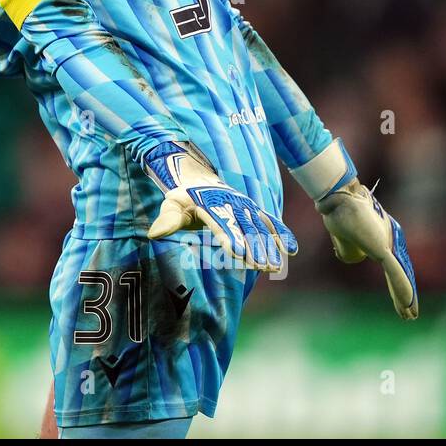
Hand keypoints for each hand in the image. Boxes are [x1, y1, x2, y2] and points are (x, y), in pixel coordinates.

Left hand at [144, 142, 297, 272]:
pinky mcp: (254, 210)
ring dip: (268, 246)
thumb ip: (167, 219)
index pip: (221, 223)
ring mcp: (245, 206)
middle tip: (261, 266)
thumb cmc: (183, 198)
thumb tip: (154, 234)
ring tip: (274, 267)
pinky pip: (270, 221)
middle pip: (244, 227)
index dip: (230, 238)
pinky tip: (291, 250)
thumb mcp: (172, 204)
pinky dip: (282, 234)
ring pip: (259, 227)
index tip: (238, 254)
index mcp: (209, 203)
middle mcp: (231, 203)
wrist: (198, 179)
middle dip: (253, 247)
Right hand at [318, 179, 418, 319]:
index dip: (398, 285)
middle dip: (404, 295)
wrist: (338, 199)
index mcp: (381, 239)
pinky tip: (408, 304)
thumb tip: (350, 256)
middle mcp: (390, 242)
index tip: (402, 302)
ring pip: (400, 276)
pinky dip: (402, 290)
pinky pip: (395, 273)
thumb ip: (346, 246)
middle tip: (410, 314)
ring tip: (411, 316)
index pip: (394, 267)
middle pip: (400, 273)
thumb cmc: (337, 210)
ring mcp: (388, 245)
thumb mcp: (341, 234)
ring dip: (406, 298)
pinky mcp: (383, 249)